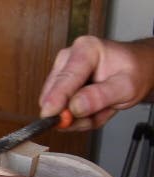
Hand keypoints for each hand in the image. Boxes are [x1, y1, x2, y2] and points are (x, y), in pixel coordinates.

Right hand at [39, 36, 153, 129]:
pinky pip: (60, 111)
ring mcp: (61, 72)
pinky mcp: (58, 86)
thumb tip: (75, 106)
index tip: (50, 113)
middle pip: (56, 94)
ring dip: (79, 117)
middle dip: (76, 113)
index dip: (56, 97)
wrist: (137, 69)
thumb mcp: (126, 86)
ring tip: (101, 107)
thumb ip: (101, 96)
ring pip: (57, 106)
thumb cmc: (134, 72)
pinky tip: (93, 108)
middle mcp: (68, 58)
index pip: (66, 77)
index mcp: (86, 49)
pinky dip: (77, 117)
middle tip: (100, 113)